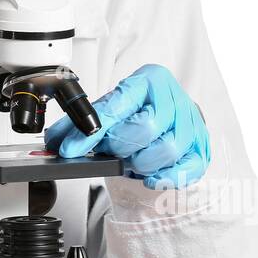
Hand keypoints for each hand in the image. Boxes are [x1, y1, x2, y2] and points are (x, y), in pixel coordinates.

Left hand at [45, 64, 210, 188]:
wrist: (167, 110)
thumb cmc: (138, 109)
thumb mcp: (108, 109)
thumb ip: (79, 123)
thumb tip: (55, 140)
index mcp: (149, 80)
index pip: (116, 106)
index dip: (88, 132)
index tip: (69, 149)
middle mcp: (174, 98)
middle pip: (144, 129)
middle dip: (120, 146)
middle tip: (112, 150)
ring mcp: (192, 123)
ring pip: (166, 149)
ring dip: (141, 163)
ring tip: (132, 159)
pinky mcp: (202, 147)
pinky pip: (188, 168)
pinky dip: (166, 177)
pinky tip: (151, 176)